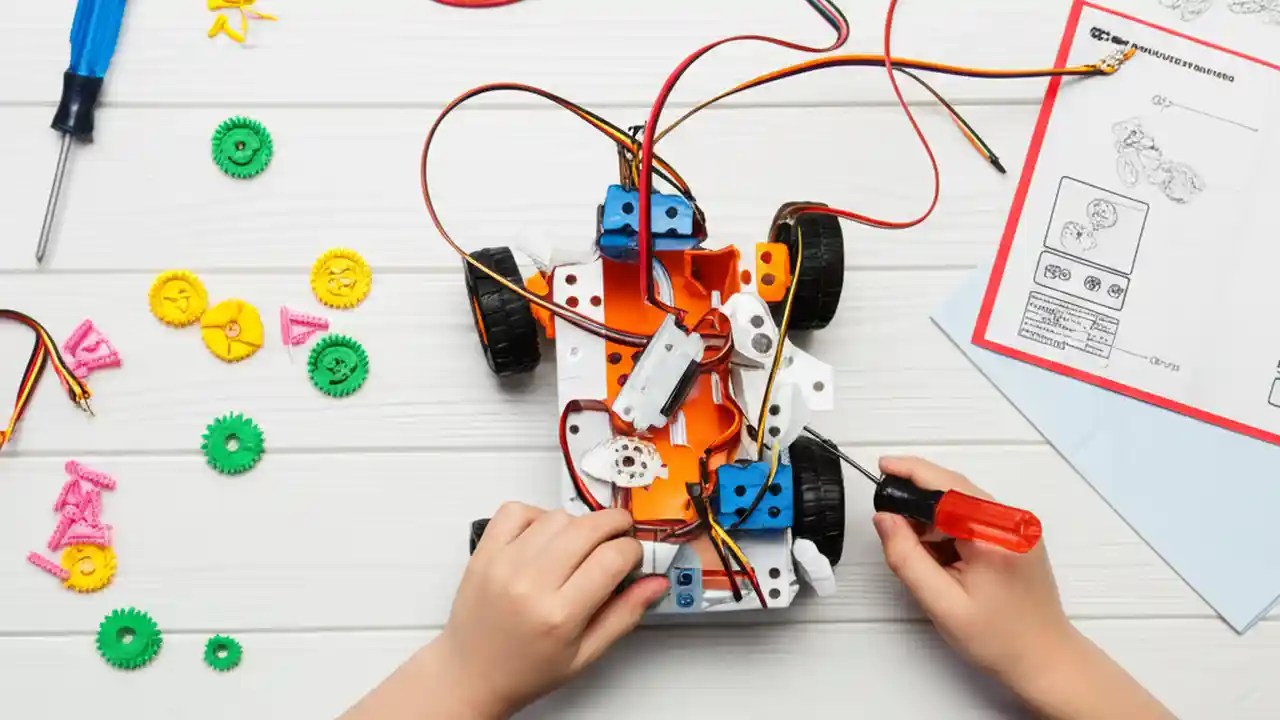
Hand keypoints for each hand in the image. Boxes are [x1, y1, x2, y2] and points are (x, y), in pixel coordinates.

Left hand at [432, 503, 668, 717]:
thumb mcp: (585, 655)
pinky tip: (544, 536)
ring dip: (577, 524)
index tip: (633, 556)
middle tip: (617, 538)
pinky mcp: (484, 553)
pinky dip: (537, 514)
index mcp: (559, 616)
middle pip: (588, 528)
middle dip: (614, 526)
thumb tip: (655, 584)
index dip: (633, 550)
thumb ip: (624, 615)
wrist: (470, 675)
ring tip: (578, 546)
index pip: (612, 558)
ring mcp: (503, 564)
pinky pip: (516, 510)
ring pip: (557, 516)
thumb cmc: (524, 670)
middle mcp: (530, 584)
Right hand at [872, 457, 1171, 719]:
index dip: (910, 473)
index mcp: (993, 534)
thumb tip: (884, 518)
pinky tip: (940, 552)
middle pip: (955, 487)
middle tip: (887, 515)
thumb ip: (907, 557)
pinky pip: (976, 515)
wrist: (1046, 660)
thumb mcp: (941, 604)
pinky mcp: (1018, 534)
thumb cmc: (997, 640)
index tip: (881, 468)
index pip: (945, 488)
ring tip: (915, 547)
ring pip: (964, 501)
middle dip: (918, 494)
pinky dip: (951, 524)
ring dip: (934, 513)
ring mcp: (1019, 526)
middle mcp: (1012, 521)